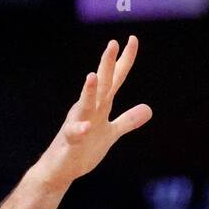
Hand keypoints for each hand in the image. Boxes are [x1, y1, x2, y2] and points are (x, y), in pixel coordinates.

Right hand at [30, 37, 152, 192]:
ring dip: (89, 91)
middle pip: (102, 86)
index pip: (115, 80)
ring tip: (93, 75)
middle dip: (106, 65)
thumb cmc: (83, 149)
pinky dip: (80, 129)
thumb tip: (148, 109)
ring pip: (84, 104)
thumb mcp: (111, 133)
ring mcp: (78, 124)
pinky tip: (86, 126)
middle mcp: (89, 110)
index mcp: (100, 107)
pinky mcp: (71, 142)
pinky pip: (75, 134)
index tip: (132, 40)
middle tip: (112, 43)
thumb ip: (128, 120)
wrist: (60, 169)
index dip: (124, 61)